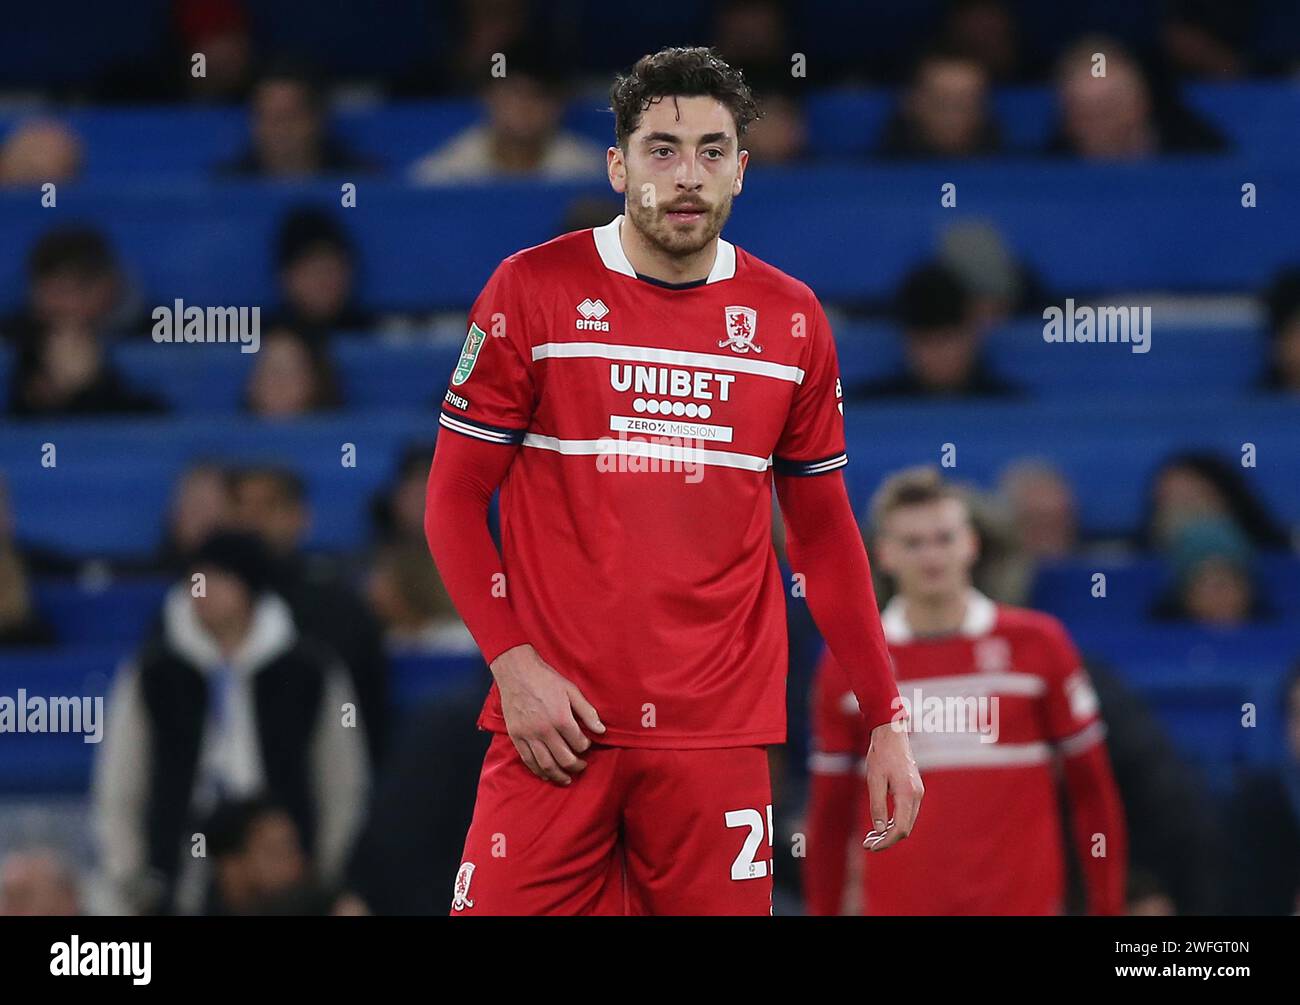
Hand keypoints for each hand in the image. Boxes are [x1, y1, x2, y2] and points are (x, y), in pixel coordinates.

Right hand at [490, 644, 604, 785]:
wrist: (517, 672)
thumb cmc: (546, 680)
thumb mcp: (571, 690)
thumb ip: (587, 712)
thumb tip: (601, 730)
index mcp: (561, 718)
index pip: (579, 744)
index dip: (586, 747)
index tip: (586, 744)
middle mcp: (545, 731)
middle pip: (564, 759)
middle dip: (576, 766)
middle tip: (582, 766)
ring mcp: (529, 735)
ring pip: (546, 765)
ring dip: (559, 776)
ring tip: (567, 779)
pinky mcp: (516, 737)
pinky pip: (528, 760)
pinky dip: (538, 771)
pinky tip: (546, 775)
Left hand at [862, 722, 922, 851]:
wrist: (892, 735)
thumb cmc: (881, 755)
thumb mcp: (874, 780)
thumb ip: (877, 805)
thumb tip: (879, 830)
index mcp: (907, 794)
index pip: (900, 828)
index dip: (886, 841)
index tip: (871, 846)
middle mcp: (916, 796)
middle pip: (905, 828)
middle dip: (886, 839)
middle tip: (867, 843)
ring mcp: (917, 793)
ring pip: (906, 822)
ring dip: (890, 832)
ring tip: (870, 837)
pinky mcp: (914, 790)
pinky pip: (906, 813)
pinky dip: (894, 822)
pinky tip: (880, 824)